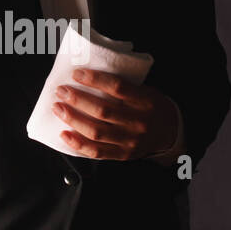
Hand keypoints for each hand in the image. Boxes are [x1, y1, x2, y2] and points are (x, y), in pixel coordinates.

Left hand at [51, 68, 178, 160]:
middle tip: (61, 91)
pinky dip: (78, 143)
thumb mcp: (147, 91)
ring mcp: (130, 141)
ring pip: (96, 132)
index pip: (118, 88)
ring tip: (58, 108)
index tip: (77, 74)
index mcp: (146, 101)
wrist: (171, 132)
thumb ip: (124, 86)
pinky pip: (97, 151)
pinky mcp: (123, 155)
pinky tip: (64, 134)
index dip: (95, 80)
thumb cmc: (153, 107)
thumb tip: (89, 76)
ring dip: (73, 119)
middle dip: (77, 99)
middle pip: (103, 111)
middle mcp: (139, 122)